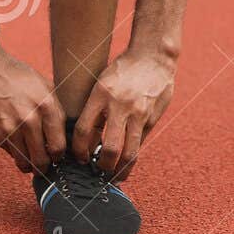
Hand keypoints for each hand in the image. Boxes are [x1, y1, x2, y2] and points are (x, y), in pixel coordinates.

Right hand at [0, 39, 65, 173]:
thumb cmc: (16, 75)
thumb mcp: (44, 86)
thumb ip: (54, 110)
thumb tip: (62, 136)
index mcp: (46, 105)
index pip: (59, 145)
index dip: (60, 155)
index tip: (57, 156)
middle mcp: (29, 119)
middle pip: (42, 159)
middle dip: (45, 165)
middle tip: (45, 164)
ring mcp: (11, 128)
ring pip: (25, 161)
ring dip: (29, 165)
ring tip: (31, 162)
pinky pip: (10, 153)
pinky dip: (15, 153)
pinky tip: (17, 146)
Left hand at [72, 46, 175, 179]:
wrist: (154, 56)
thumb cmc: (123, 69)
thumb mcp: (102, 83)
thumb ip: (95, 109)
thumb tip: (86, 138)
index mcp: (101, 94)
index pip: (83, 130)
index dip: (79, 149)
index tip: (80, 157)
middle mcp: (120, 105)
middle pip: (109, 148)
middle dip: (102, 166)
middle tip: (98, 171)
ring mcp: (139, 113)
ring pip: (130, 152)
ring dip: (121, 169)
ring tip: (115, 177)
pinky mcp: (152, 118)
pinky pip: (141, 142)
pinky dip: (133, 153)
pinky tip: (127, 159)